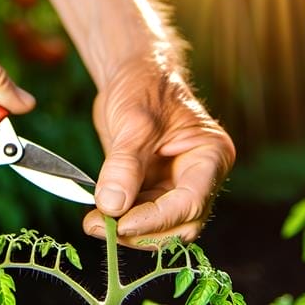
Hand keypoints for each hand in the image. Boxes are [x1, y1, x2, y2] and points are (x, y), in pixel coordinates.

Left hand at [82, 55, 234, 247]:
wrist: (129, 74)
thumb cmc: (142, 86)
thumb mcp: (134, 123)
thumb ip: (124, 165)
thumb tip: (112, 206)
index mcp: (211, 155)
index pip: (191, 201)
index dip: (156, 219)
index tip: (121, 223)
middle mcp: (199, 176)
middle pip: (179, 223)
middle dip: (142, 230)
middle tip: (102, 227)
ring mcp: (176, 185)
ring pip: (160, 226)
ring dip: (127, 230)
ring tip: (93, 222)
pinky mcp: (153, 188)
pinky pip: (141, 216)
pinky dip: (120, 219)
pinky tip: (96, 216)